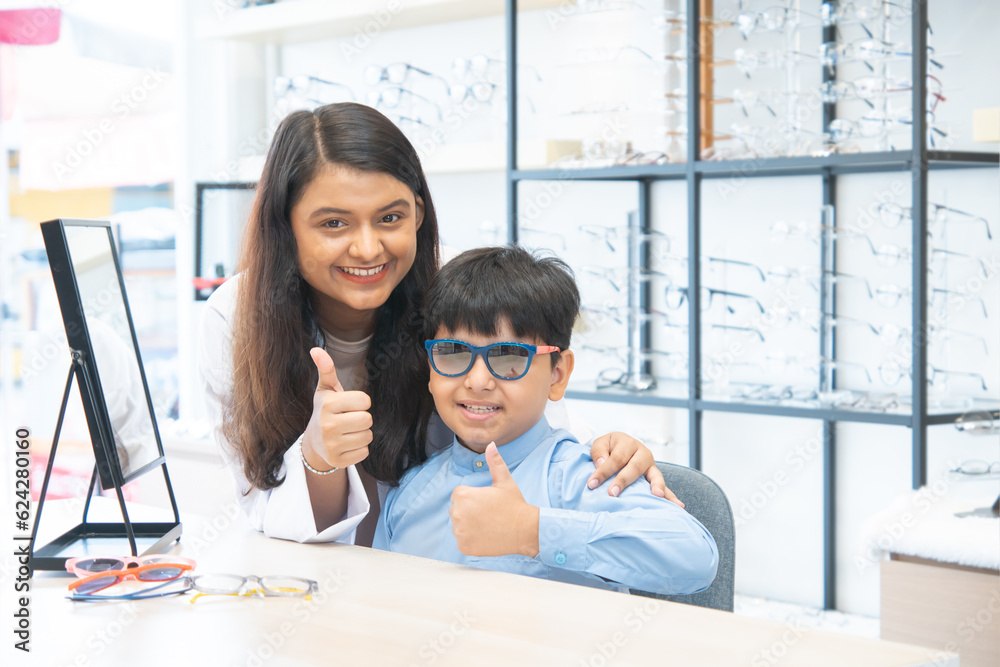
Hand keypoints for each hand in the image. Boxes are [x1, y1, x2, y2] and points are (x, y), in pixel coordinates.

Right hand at [301, 347, 372, 472]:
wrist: (313, 443)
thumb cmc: (325, 411)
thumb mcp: (325, 390)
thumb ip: (326, 370)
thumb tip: (316, 349)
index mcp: (328, 405)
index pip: (365, 401)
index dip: (360, 403)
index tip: (349, 406)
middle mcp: (328, 425)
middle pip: (368, 419)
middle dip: (362, 419)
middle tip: (349, 419)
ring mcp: (332, 445)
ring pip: (368, 436)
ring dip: (362, 434)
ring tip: (348, 432)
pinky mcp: (338, 460)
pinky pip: (364, 452)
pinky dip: (359, 449)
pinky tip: (347, 444)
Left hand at [450, 443, 539, 557]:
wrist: (525, 530)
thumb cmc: (514, 504)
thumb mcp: (505, 481)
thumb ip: (495, 462)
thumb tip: (491, 445)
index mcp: (463, 496)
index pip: (458, 495)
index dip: (473, 498)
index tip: (486, 502)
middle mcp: (457, 513)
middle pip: (456, 510)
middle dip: (469, 511)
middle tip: (488, 514)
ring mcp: (460, 532)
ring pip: (459, 526)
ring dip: (469, 525)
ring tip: (488, 524)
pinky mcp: (464, 546)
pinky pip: (462, 540)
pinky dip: (471, 540)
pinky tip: (486, 535)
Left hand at [588, 432, 682, 507]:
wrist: (619, 446)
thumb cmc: (609, 448)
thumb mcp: (601, 444)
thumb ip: (599, 452)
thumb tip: (602, 463)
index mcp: (628, 443)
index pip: (615, 458)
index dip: (603, 471)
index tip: (592, 484)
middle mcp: (643, 453)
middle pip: (634, 467)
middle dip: (623, 480)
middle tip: (613, 493)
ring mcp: (651, 466)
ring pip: (655, 475)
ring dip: (656, 486)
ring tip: (657, 496)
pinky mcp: (655, 477)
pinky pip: (664, 487)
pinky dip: (671, 496)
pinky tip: (678, 506)